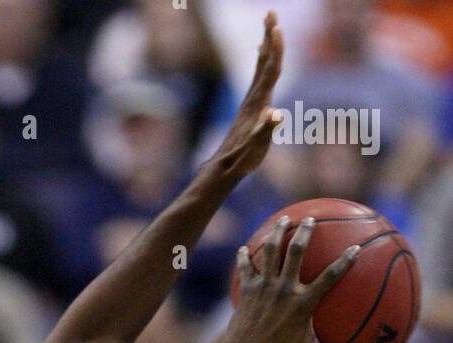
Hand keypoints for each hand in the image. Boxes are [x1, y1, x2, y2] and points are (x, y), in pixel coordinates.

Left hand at [208, 12, 283, 181]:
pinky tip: (261, 52)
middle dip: (269, 37)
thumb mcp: (256, 147)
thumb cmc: (243, 159)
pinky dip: (262, 60)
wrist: (226, 165)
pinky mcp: (251, 104)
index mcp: (259, 102)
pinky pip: (259, 75)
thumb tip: (275, 115)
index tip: (277, 28)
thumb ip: (266, 130)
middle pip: (265, 61)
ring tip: (269, 25)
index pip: (271, 71)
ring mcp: (252, 99)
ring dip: (267, 44)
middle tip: (271, 12)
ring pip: (262, 66)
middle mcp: (255, 96)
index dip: (276, 50)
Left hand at [223, 217, 363, 342]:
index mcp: (303, 304)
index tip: (356, 248)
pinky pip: (246, 267)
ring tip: (282, 220)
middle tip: (310, 219)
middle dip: (304, 232)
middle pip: (296, 252)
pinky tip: (245, 248)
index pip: (330, 277)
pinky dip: (245, 257)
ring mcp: (264, 288)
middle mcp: (284, 290)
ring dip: (276, 232)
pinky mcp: (247, 290)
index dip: (345, 261)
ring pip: (270, 251)